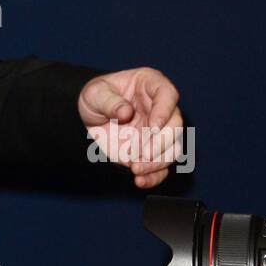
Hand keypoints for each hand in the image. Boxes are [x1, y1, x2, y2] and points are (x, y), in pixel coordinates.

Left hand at [78, 66, 182, 188]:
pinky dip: (154, 176)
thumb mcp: (95, 93)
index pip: (168, 94)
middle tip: (143, 153)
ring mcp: (160, 132)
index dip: (164, 111)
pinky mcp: (153, 152)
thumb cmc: (96, 97)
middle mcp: (161, 109)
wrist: (89, 117)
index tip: (154, 127)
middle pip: (176, 125)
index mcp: (151, 85)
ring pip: (174, 148)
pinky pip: (162, 167)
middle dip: (161, 142)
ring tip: (136, 168)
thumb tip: (126, 112)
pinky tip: (140, 180)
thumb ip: (109, 101)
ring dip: (158, 162)